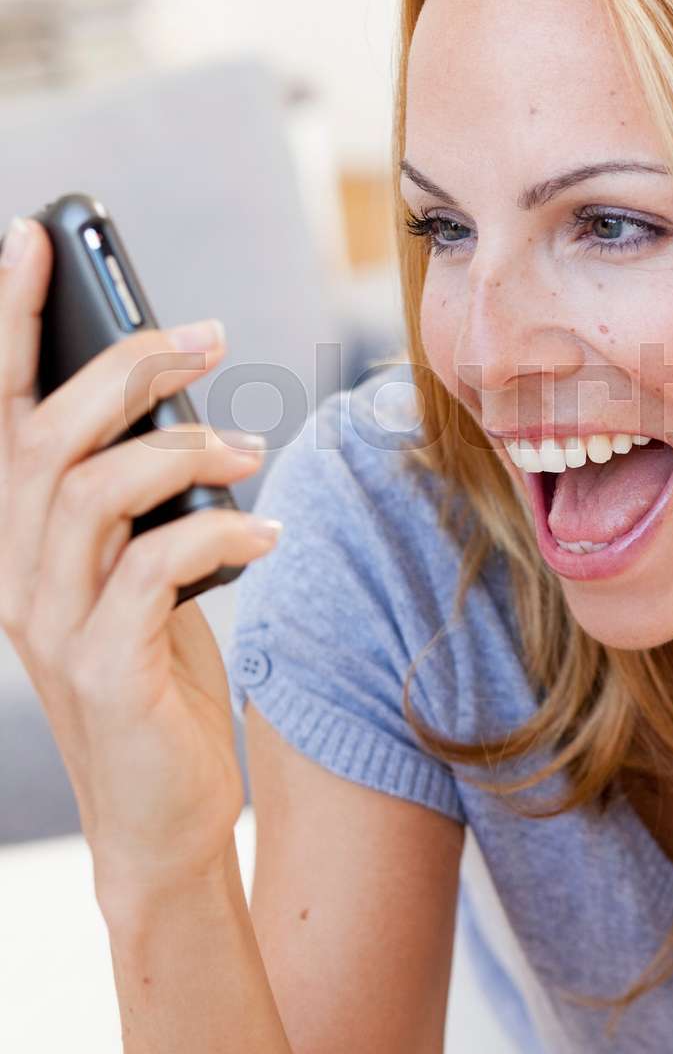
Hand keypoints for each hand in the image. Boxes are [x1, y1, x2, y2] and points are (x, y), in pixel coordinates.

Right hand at [0, 215, 280, 919]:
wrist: (163, 818)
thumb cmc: (157, 677)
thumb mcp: (140, 570)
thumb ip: (140, 495)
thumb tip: (178, 400)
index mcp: (18, 538)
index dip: (7, 320)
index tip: (34, 236)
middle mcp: (15, 572)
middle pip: (46, 433)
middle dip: (125, 365)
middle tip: (205, 334)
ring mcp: (50, 624)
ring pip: (93, 489)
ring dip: (183, 450)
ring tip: (250, 452)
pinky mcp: (104, 669)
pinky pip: (154, 567)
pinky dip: (218, 535)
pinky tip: (266, 537)